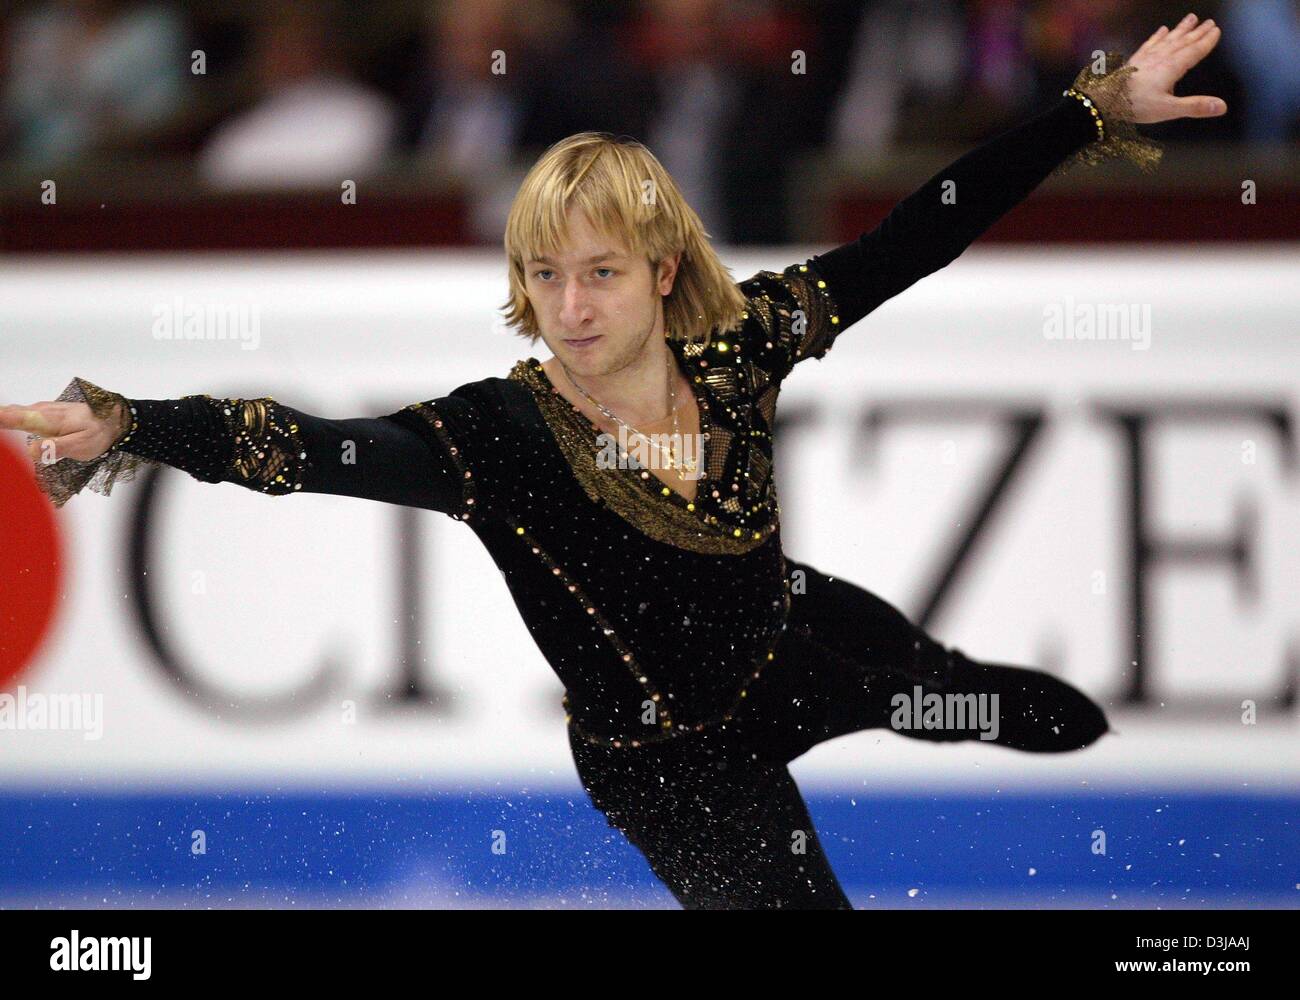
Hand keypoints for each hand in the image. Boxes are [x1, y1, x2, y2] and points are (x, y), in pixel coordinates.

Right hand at [0, 399, 123, 463]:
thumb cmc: (100, 433)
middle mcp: (40, 411)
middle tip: (3, 452)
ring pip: (14, 417)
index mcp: (45, 418)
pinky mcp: (45, 416)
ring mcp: (42, 412)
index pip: (11, 416)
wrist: (118, 420)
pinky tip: (6, 422)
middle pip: (7, 415)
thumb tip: (33, 450)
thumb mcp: (82, 445)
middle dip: (0, 420)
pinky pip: (22, 418)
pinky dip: (11, 420)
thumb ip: (57, 448)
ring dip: (4, 420)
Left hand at [1123, 13, 1225, 123]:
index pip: (1194, 52)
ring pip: (1168, 39)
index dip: (1206, 41)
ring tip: (1191, 18)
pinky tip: (1162, 30)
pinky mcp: (1134, 60)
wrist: (1105, 100)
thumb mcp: (1168, 109)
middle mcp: (1161, 58)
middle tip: (1209, 21)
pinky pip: (1150, 44)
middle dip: (1197, 32)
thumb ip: (1195, 106)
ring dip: (1181, 29)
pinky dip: (1158, 36)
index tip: (1216, 30)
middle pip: (1183, 42)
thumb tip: (1222, 107)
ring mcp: (1147, 57)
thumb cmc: (1136, 106)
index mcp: (1172, 68)